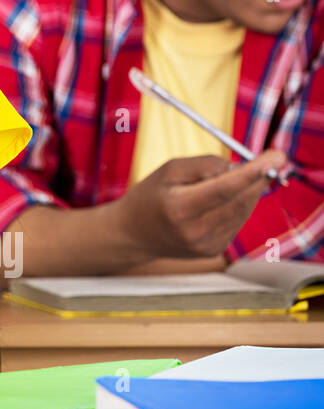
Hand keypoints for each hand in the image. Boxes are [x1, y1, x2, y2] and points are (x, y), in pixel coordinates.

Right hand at [115, 149, 286, 258]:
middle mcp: (195, 231)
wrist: (133, 234)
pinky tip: (223, 199)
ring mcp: (207, 244)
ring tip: (233, 178)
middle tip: (271, 160)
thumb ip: (205, 165)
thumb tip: (240, 167)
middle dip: (259, 178)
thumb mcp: (168, 170)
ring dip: (247, 190)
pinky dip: (238, 205)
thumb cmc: (149, 196)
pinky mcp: (214, 250)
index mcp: (179, 208)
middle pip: (240, 200)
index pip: (224, 189)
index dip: (253, 172)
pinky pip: (237, 221)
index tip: (275, 157)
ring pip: (242, 211)